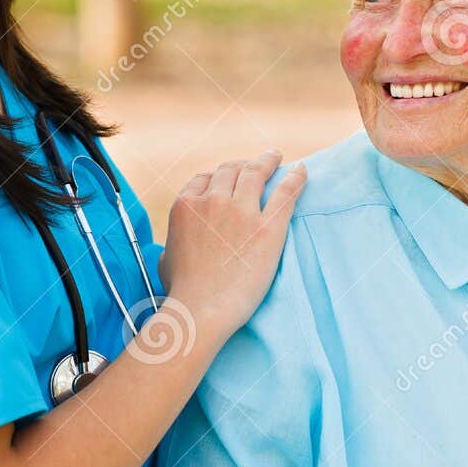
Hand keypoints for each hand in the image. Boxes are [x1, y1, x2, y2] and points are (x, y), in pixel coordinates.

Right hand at [159, 150, 306, 337]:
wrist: (202, 309)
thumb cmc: (182, 292)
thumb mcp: (166, 260)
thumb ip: (172, 243)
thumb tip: (172, 247)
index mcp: (186, 206)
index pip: (204, 178)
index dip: (219, 175)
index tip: (230, 177)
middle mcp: (212, 201)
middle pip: (230, 170)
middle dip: (242, 164)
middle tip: (255, 165)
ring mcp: (240, 211)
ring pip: (255, 172)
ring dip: (267, 160)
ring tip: (276, 157)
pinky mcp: (267, 227)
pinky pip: (285, 192)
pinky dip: (295, 177)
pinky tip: (302, 170)